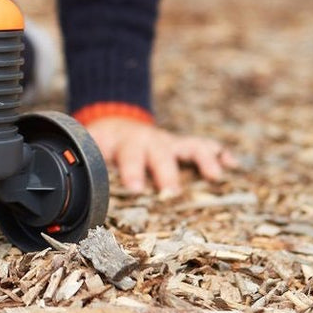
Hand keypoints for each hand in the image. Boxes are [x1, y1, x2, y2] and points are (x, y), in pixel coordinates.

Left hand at [85, 114, 236, 195]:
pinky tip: (233, 166)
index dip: (132, 171)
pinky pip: (205, 146)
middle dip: (167, 172)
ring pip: (188, 146)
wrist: (116, 121)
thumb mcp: (91, 151)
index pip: (128, 156)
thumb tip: (79, 189)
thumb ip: (88, 165)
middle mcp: (151, 141)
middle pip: (161, 154)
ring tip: (215, 176)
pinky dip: (220, 154)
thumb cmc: (105, 145)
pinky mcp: (183, 145)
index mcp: (125, 145)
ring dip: (203, 160)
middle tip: (173, 191)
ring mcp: (170, 143)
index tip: (136, 188)